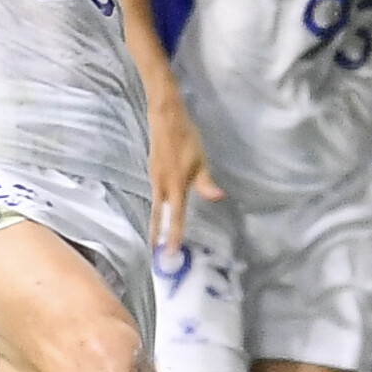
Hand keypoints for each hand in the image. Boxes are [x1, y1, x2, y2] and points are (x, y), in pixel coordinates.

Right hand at [146, 88, 224, 255]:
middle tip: (155, 251)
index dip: (173, 235)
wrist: (165, 119)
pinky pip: (155, 194)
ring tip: (156, 235)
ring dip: (155, 220)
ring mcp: (155, 178)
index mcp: (175, 186)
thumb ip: (206, 183)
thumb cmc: (186, 139)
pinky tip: (160, 207)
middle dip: (156, 233)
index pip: (175, 217)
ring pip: (155, 204)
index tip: (170, 253)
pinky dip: (157, 206)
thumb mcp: (200, 161)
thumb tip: (218, 198)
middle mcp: (162, 185)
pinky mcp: (153, 171)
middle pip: (158, 215)